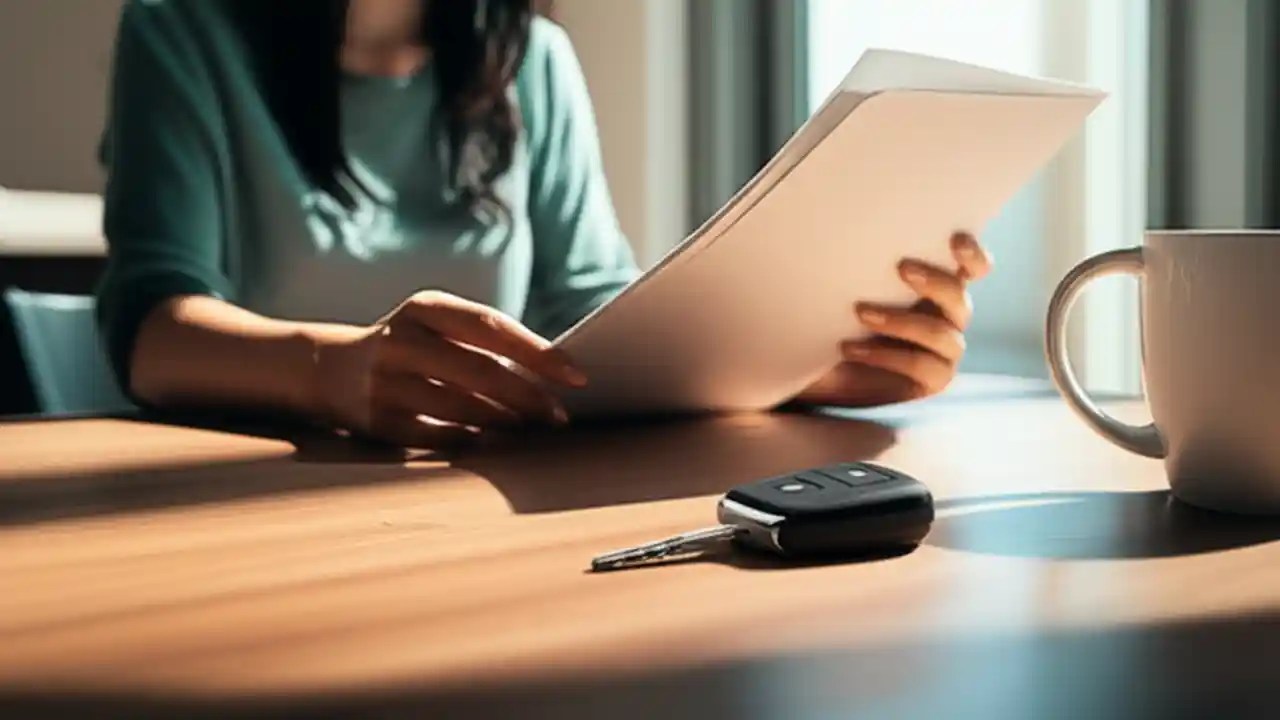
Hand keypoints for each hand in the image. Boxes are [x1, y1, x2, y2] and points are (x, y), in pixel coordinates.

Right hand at [316, 291, 585, 447]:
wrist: (327, 369)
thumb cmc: (413, 348)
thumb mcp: (438, 327)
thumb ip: (485, 341)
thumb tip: (556, 374)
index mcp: (425, 308)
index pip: (491, 325)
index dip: (537, 352)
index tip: (576, 376)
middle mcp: (401, 340)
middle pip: (478, 370)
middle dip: (527, 396)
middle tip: (559, 416)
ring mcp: (384, 381)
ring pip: (459, 406)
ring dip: (505, 422)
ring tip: (534, 429)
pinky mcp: (376, 420)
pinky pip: (435, 435)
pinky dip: (469, 440)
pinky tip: (493, 444)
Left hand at [793, 232, 992, 407]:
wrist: (818, 370)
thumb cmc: (832, 318)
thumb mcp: (842, 288)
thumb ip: (859, 264)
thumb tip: (842, 231)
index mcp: (937, 287)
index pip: (972, 268)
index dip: (972, 255)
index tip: (956, 240)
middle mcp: (948, 316)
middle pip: (958, 297)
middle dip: (935, 281)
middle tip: (902, 268)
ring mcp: (944, 350)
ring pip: (941, 333)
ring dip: (901, 321)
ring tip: (860, 312)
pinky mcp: (933, 380)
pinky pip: (921, 366)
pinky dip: (886, 355)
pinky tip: (850, 348)